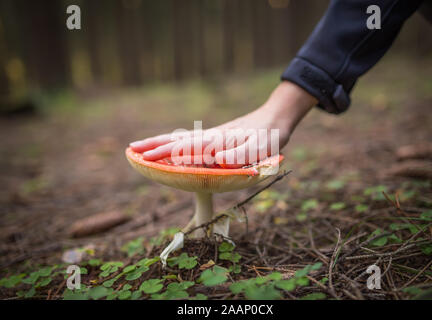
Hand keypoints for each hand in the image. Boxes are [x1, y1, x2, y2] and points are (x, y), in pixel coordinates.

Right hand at [129, 81, 316, 167]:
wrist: (277, 118)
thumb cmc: (270, 135)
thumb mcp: (261, 147)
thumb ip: (242, 154)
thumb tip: (217, 159)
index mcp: (216, 141)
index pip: (184, 147)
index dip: (163, 153)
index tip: (143, 157)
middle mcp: (210, 138)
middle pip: (176, 141)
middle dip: (154, 146)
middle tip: (131, 150)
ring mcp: (212, 138)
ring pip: (181, 140)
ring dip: (161, 144)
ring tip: (142, 148)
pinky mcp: (217, 140)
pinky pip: (190, 142)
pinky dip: (176, 144)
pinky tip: (171, 149)